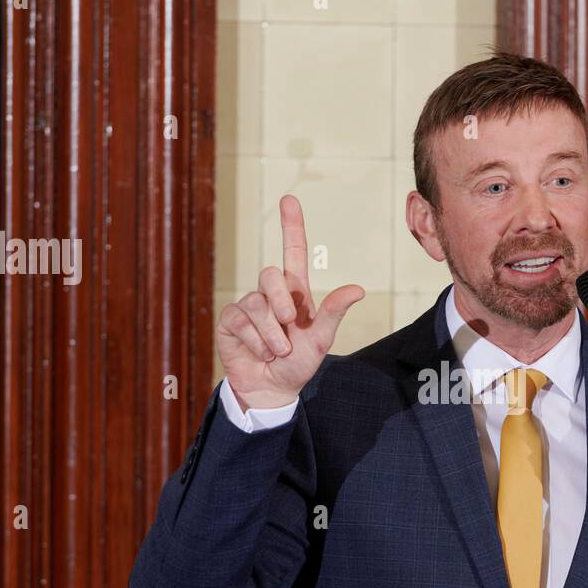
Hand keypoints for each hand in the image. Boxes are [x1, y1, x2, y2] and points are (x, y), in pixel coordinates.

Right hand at [218, 195, 363, 408]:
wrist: (273, 388)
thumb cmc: (298, 362)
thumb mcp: (321, 339)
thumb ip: (334, 312)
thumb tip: (358, 288)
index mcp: (295, 292)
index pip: (293, 251)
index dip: (291, 225)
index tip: (289, 199)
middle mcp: (270, 294)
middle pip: (270, 274)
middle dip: (281, 303)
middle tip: (290, 326)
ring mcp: (248, 306)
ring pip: (255, 303)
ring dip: (270, 333)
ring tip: (277, 351)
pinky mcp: (230, 321)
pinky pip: (239, 320)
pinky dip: (254, 340)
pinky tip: (259, 351)